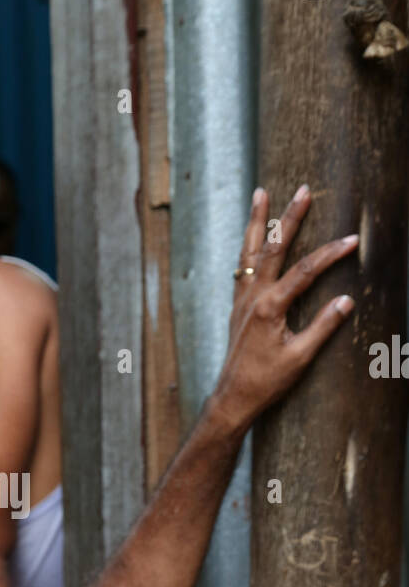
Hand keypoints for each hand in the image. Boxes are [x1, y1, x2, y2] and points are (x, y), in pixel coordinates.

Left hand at [209, 185, 357, 434]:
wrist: (233, 397)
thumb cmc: (267, 381)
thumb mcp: (300, 357)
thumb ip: (323, 327)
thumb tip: (346, 301)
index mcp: (269, 308)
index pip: (305, 272)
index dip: (330, 254)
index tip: (352, 240)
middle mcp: (252, 297)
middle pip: (273, 248)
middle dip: (289, 217)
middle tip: (302, 190)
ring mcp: (242, 299)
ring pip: (250, 251)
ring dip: (258, 221)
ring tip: (260, 193)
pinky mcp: (238, 305)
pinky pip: (243, 266)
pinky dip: (249, 246)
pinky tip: (253, 235)